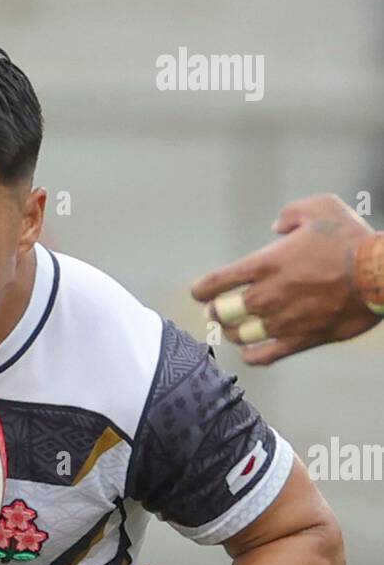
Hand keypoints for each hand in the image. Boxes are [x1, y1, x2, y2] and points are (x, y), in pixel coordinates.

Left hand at [191, 193, 379, 364]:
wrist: (378, 276)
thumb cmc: (351, 240)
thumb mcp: (320, 207)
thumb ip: (291, 214)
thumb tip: (276, 227)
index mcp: (266, 263)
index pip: (217, 282)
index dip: (202, 289)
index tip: (199, 292)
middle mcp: (267, 295)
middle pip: (222, 312)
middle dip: (215, 311)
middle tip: (215, 310)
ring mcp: (281, 321)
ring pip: (239, 335)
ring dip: (231, 332)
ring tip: (231, 328)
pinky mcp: (298, 340)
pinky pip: (264, 356)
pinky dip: (251, 355)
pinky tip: (249, 351)